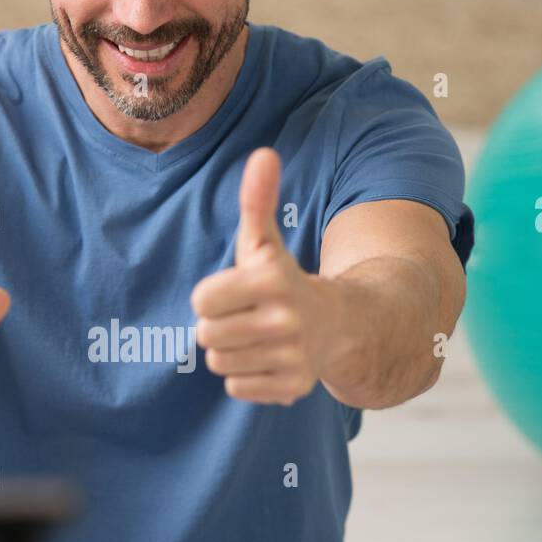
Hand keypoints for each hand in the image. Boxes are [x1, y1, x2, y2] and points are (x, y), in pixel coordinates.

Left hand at [191, 149, 325, 405]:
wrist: (339, 326)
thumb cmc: (284, 282)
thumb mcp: (265, 243)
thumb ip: (256, 201)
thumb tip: (263, 153)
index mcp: (272, 280)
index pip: (201, 301)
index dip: (211, 296)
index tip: (232, 292)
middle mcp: (285, 320)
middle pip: (207, 335)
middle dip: (219, 325)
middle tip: (244, 317)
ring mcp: (291, 356)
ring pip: (219, 363)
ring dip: (231, 351)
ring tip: (256, 338)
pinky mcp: (292, 387)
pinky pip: (237, 387)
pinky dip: (247, 376)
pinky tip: (267, 359)